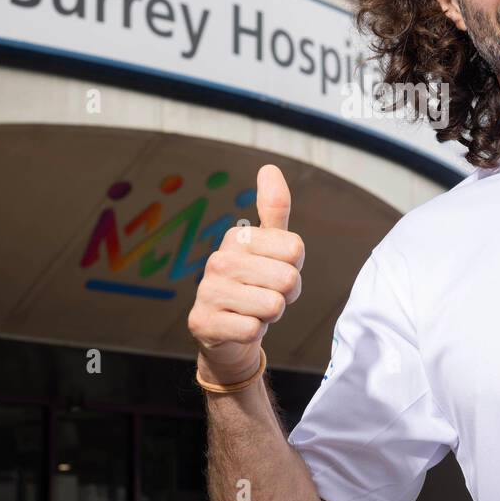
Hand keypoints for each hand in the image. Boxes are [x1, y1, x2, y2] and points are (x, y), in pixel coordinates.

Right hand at [187, 164, 305, 385]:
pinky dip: (253, 333)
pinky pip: (253, 330)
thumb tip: (269, 167)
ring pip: (273, 306)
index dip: (294, 268)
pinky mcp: (203, 322)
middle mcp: (219, 260)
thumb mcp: (269, 246)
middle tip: (266, 295)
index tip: (275, 272)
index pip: (296, 249)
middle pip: (288, 279)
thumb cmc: (255, 284)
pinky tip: (238, 326)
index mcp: (237, 237)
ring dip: (270, 315)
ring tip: (253, 310)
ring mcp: (207, 291)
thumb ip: (274, 208)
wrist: (227, 333)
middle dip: (285, 295)